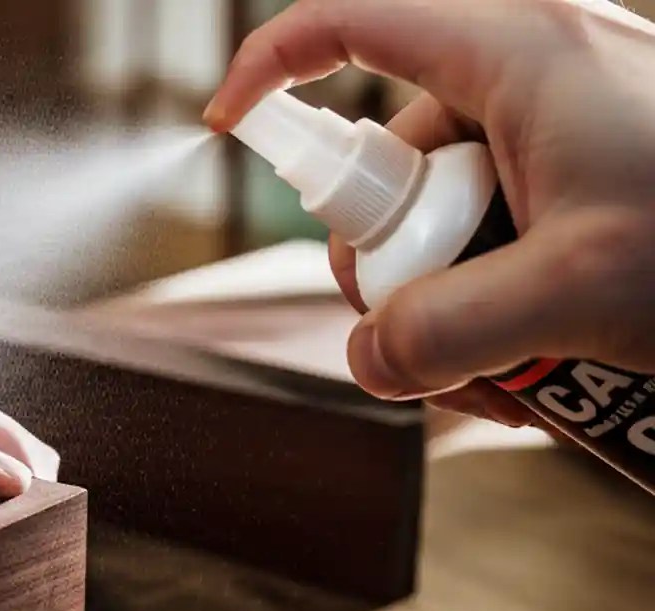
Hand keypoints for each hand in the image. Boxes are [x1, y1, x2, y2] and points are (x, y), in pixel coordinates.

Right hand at [204, 0, 654, 426]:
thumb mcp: (575, 294)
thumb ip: (443, 335)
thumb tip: (365, 360)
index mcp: (514, 53)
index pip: (347, 19)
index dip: (270, 68)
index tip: (227, 128)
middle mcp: (530, 71)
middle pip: (393, 159)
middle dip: (392, 265)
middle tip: (427, 340)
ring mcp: (562, 122)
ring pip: (448, 212)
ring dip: (455, 302)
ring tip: (516, 373)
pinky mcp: (587, 168)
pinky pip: (502, 228)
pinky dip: (501, 297)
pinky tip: (544, 358)